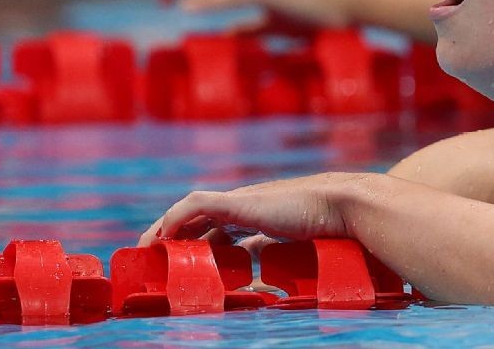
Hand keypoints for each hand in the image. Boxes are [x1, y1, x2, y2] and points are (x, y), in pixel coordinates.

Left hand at [137, 172, 372, 247]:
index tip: (179, 261)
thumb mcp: (290, 249)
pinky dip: (177, 217)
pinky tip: (165, 235)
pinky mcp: (239, 202)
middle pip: (198, 219)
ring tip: (151, 249)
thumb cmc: (327, 229)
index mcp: (256, 216)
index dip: (195, 243)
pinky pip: (196, 205)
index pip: (215, 228)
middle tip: (154, 258)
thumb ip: (271, 260)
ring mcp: (241, 201)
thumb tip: (260, 292)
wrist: (342, 207)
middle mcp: (244, 206)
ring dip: (167, 229)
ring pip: (190, 211)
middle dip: (174, 237)